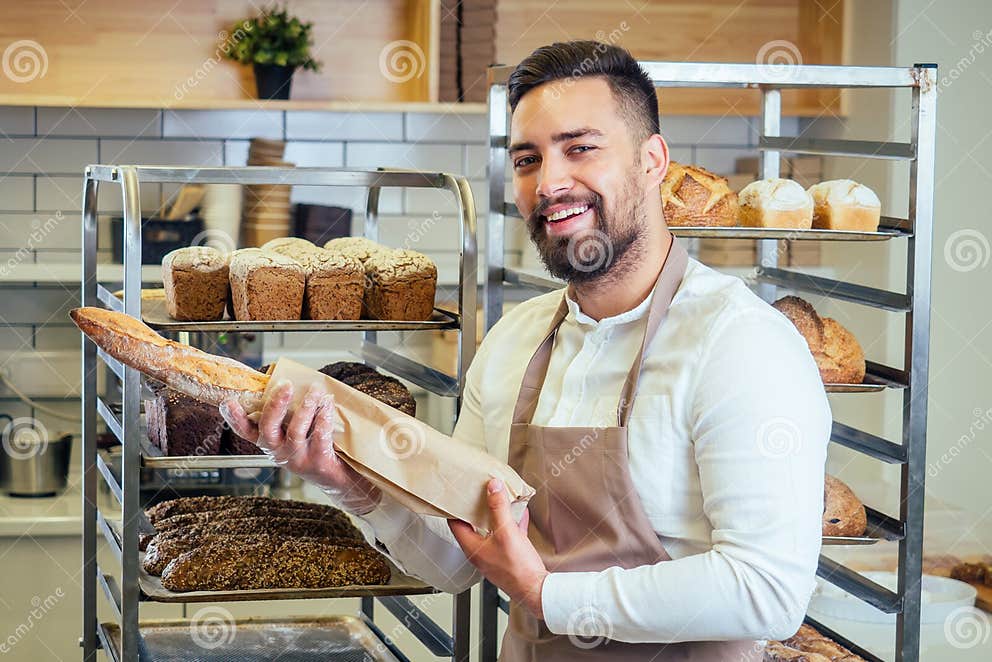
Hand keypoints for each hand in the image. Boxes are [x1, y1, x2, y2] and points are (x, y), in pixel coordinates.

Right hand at [220, 381, 381, 514]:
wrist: (339, 479)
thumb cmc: (316, 447)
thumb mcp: (296, 432)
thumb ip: (289, 413)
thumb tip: (288, 381)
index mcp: (270, 443)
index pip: (246, 432)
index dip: (235, 418)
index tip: (228, 401)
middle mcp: (279, 453)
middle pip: (268, 429)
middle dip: (275, 405)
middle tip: (285, 385)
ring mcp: (298, 459)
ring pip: (295, 431)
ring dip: (305, 407)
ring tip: (314, 390)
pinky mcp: (318, 462)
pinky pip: (319, 436)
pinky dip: (324, 416)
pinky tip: (328, 403)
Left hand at [449, 478, 547, 619]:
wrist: (537, 590)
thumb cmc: (518, 569)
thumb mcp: (506, 531)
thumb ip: (498, 508)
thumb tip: (492, 487)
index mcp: (472, 548)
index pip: (455, 523)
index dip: (455, 507)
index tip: (457, 493)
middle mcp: (480, 552)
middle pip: (473, 525)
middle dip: (477, 507)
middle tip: (478, 492)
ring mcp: (494, 555)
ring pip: (491, 529)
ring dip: (496, 514)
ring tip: (499, 498)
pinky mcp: (508, 557)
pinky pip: (507, 535)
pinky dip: (511, 523)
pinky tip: (520, 513)